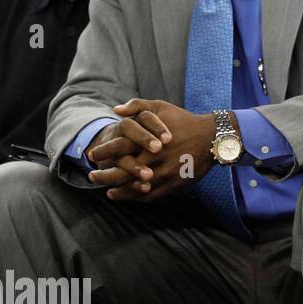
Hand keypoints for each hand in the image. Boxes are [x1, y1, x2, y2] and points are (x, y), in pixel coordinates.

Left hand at [88, 99, 218, 200]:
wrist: (212, 138)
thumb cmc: (184, 122)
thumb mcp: (162, 107)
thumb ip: (138, 106)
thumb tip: (115, 110)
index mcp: (149, 141)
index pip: (118, 149)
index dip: (102, 154)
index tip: (91, 155)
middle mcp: (155, 159)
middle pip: (122, 173)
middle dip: (103, 176)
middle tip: (92, 176)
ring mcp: (164, 174)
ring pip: (134, 188)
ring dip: (117, 190)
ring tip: (107, 191)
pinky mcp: (173, 184)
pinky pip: (150, 196)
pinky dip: (135, 197)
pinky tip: (127, 196)